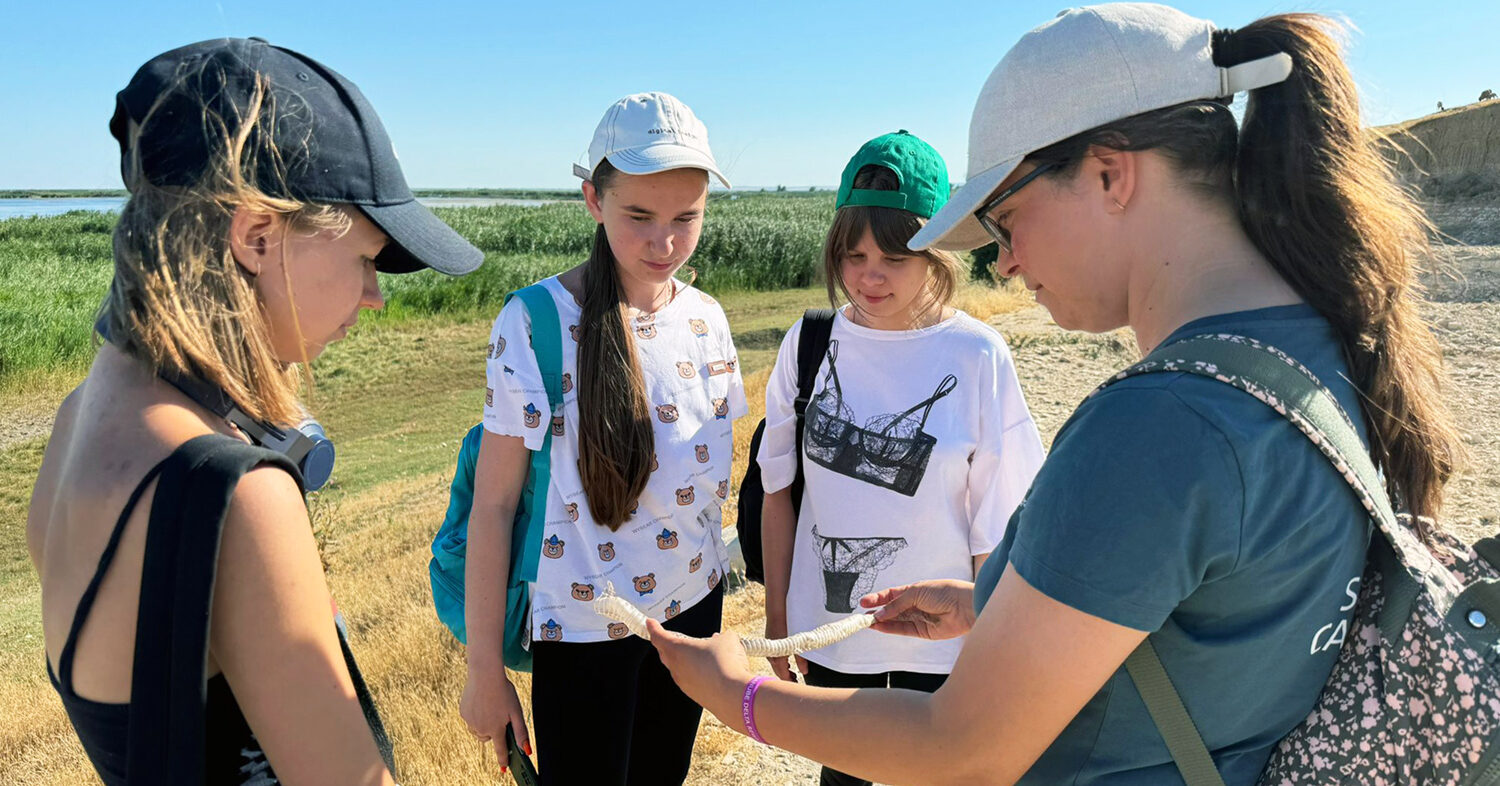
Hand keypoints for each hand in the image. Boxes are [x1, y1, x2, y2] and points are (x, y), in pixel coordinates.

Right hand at [459, 666, 530, 773]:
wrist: (484, 674)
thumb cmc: (503, 692)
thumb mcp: (516, 712)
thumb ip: (521, 732)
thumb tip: (527, 751)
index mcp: (496, 729)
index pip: (500, 750)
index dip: (503, 760)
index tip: (503, 769)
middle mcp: (481, 728)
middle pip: (488, 739)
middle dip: (493, 733)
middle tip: (498, 717)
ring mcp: (470, 721)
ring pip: (478, 730)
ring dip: (483, 725)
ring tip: (489, 708)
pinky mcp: (463, 713)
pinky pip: (470, 720)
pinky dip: (476, 715)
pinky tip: (481, 702)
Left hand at [646, 618, 754, 728]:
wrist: (734, 694)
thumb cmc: (725, 665)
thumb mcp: (727, 640)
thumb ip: (721, 637)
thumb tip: (721, 640)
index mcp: (678, 649)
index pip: (659, 636)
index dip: (653, 628)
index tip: (650, 623)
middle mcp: (676, 667)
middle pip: (665, 653)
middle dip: (667, 644)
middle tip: (673, 637)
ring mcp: (684, 683)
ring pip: (678, 668)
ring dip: (685, 660)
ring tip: (701, 654)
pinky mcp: (694, 695)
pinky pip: (690, 680)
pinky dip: (696, 673)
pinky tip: (711, 671)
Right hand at [763, 617, 807, 681]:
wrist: (776, 612)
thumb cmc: (787, 626)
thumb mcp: (797, 644)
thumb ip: (801, 659)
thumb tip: (805, 672)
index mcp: (777, 658)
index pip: (783, 676)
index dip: (790, 682)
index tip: (796, 685)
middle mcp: (771, 656)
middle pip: (778, 672)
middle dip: (787, 678)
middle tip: (796, 681)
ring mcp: (769, 650)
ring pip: (776, 665)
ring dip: (783, 670)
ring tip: (793, 673)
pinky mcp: (770, 644)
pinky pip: (774, 658)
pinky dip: (780, 663)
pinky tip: (787, 661)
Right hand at [860, 579, 976, 639]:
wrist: (965, 607)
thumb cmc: (944, 592)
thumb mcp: (916, 592)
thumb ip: (896, 605)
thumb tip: (879, 614)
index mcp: (914, 590)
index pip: (891, 595)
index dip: (877, 598)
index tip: (863, 602)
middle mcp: (915, 605)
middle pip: (891, 609)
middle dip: (877, 612)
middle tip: (862, 616)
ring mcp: (918, 618)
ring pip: (895, 621)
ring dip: (881, 622)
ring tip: (867, 622)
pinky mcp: (922, 631)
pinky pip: (903, 630)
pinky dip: (890, 629)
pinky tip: (879, 626)